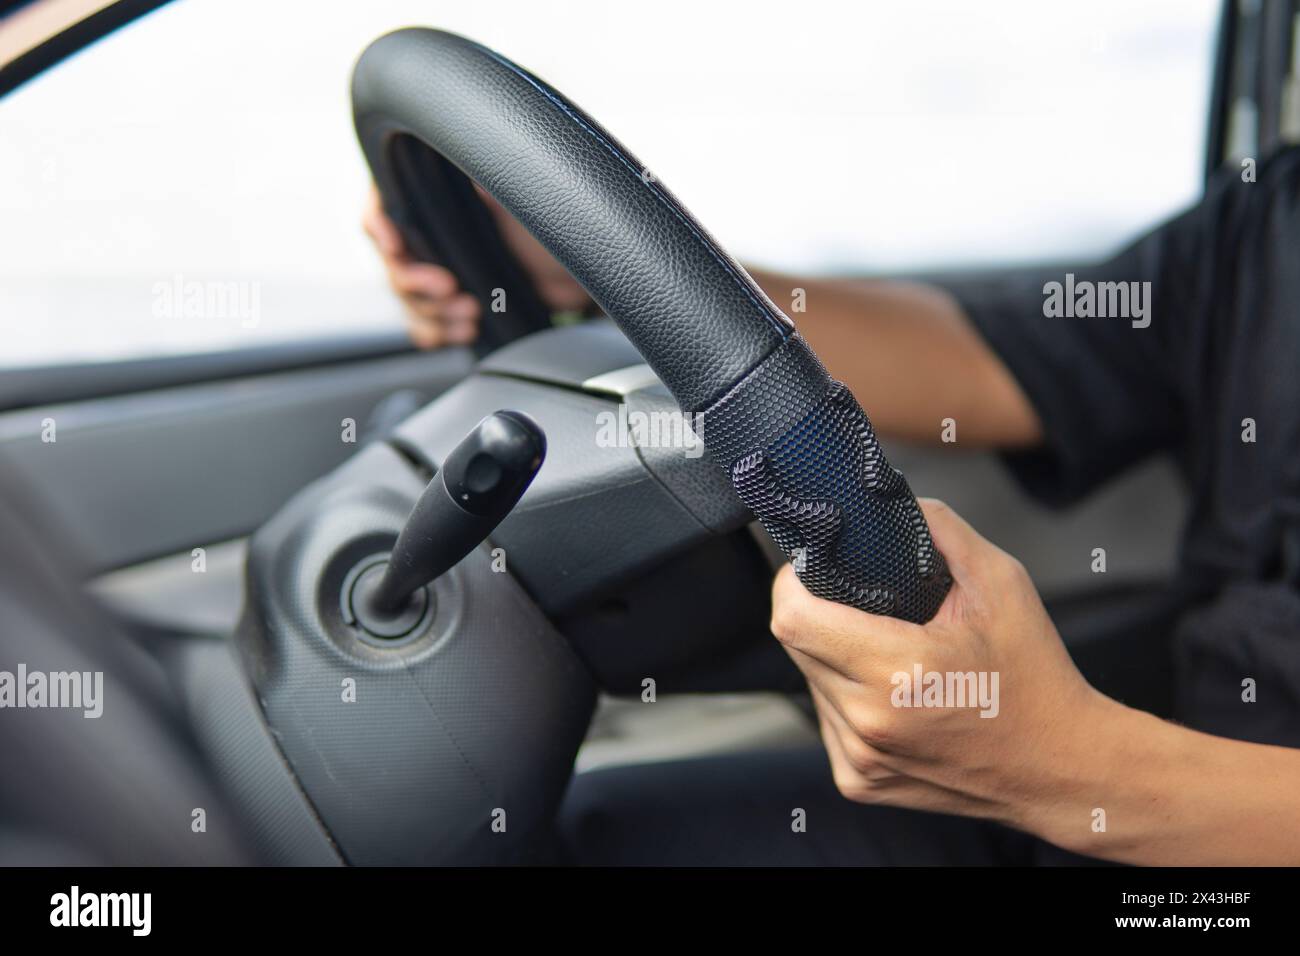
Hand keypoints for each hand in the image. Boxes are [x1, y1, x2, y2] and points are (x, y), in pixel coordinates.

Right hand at [363, 186, 590, 348]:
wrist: (598, 265)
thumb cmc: (570, 215)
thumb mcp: (525, 185)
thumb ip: (485, 168)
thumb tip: (455, 139)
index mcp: (436, 188)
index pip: (380, 202)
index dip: (379, 225)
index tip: (398, 244)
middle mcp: (433, 224)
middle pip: (390, 259)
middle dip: (414, 281)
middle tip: (450, 288)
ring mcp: (443, 264)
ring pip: (406, 297)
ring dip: (431, 312)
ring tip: (470, 314)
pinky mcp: (459, 298)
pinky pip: (425, 323)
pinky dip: (438, 331)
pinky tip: (464, 330)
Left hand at [770, 498, 1120, 841]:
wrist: (1060, 769)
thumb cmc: (1036, 677)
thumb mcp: (1001, 584)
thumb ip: (939, 530)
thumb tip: (884, 503)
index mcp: (900, 672)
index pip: (792, 617)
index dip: (794, 582)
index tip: (817, 567)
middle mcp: (870, 722)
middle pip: (796, 644)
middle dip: (818, 613)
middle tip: (865, 605)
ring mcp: (860, 759)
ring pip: (810, 682)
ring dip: (832, 657)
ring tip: (889, 653)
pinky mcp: (857, 782)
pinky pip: (827, 720)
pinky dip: (846, 698)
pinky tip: (892, 695)